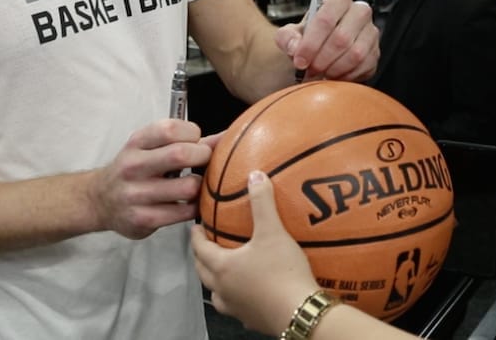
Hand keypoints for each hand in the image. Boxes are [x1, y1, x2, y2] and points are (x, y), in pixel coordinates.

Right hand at [88, 119, 213, 238]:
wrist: (99, 200)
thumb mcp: (150, 147)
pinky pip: (184, 212)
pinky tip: (190, 202)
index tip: (195, 141)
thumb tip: (225, 138)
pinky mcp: (143, 219)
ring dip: (200, 185)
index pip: (171, 128)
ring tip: (195, 184)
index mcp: (136, 142)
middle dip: (203, 157)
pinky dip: (195, 206)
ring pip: (188, 187)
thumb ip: (184, 141)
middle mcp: (133, 166)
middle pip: (181, 154)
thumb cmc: (135, 169)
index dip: (193, 133)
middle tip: (204, 162)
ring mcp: (136, 195)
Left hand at [192, 170, 318, 335]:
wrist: (300, 312)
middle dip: (202, 257)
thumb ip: (262, 202)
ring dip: (216, 280)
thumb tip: (255, 175)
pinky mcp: (251, 319)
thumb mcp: (272, 232)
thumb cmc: (282, 272)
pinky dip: (237, 297)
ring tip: (225, 269)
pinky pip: (236, 306)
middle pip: (203, 271)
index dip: (196, 237)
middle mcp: (223, 289)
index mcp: (222, 267)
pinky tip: (249, 292)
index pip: (199, 249)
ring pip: (217, 293)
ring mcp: (236, 308)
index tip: (195, 227)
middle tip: (207, 244)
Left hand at [275, 0, 377, 81]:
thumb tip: (295, 47)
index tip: (300, 60)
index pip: (326, 18)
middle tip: (310, 69)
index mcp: (338, 1)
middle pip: (341, 38)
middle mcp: (359, 12)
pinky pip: (364, 67)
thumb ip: (287, 38)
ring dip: (334, 69)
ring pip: (355, 54)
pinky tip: (335, 76)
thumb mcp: (291, 35)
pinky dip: (346, 76)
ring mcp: (371, 32)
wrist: (322, 50)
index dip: (311, 43)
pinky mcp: (376, 52)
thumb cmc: (309, 39)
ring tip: (322, 73)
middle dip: (322, 59)